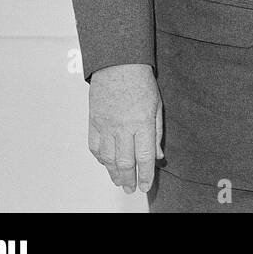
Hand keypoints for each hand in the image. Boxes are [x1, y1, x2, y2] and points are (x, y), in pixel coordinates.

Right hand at [88, 63, 162, 193]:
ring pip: (108, 158)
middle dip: (129, 179)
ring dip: (113, 173)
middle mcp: (123, 126)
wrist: (118, 64)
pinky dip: (101, 159)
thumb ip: (157, 132)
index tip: (146, 185)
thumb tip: (158, 155)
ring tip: (120, 181)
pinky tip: (106, 163)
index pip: (144, 157)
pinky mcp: (93, 122)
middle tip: (131, 189)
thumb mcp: (157, 105)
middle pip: (124, 162)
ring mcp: (106, 125)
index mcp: (142, 122)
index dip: (145, 175)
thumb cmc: (140, 81)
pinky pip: (95, 147)